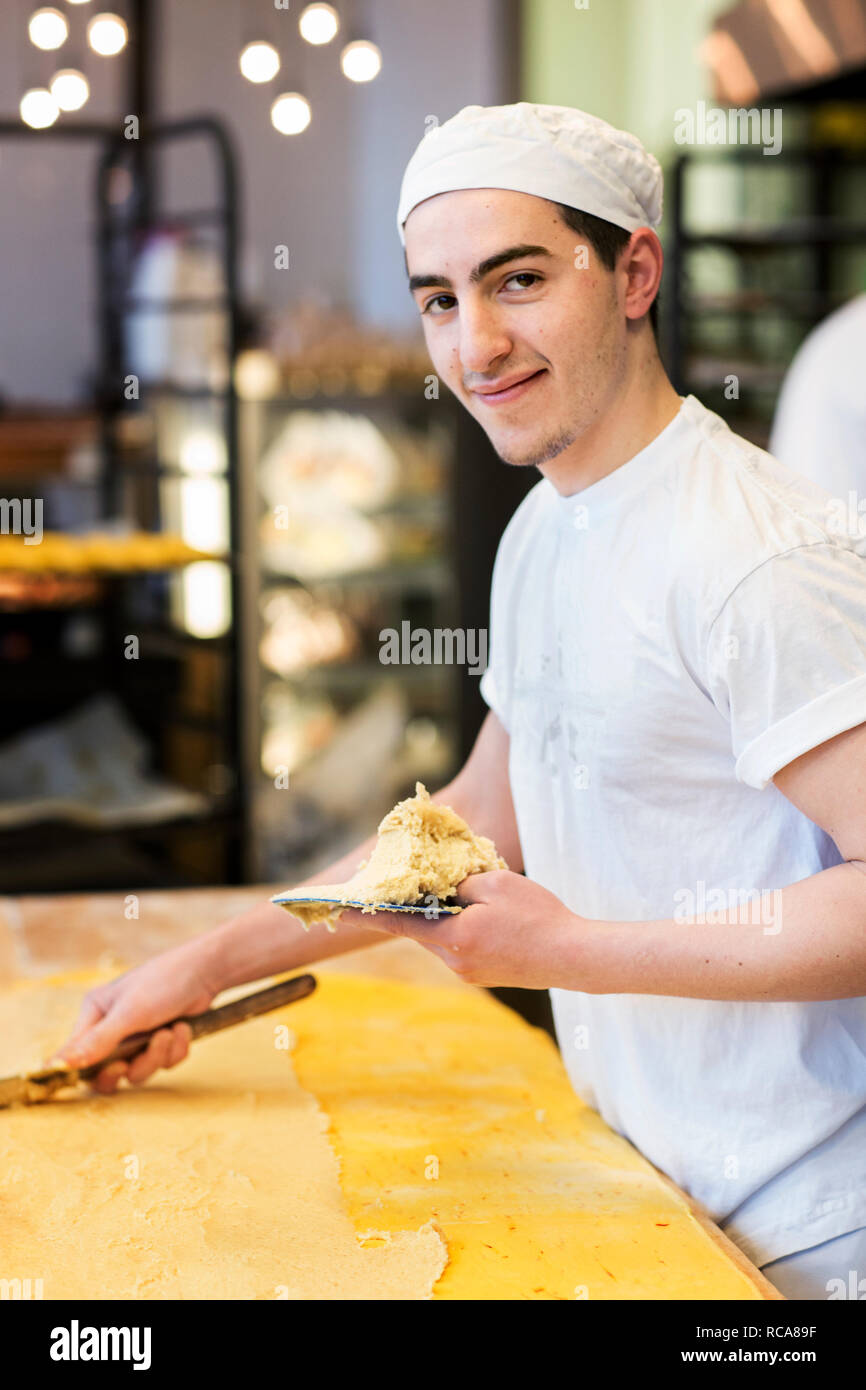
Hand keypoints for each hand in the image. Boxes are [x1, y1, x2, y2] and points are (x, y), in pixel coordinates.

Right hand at [54, 944, 218, 1093]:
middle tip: (134, 1063)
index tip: (114, 1071)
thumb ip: (96, 1042)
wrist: (207, 972)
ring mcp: (137, 1035)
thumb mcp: (129, 1013)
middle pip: (107, 1072)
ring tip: (169, 1031)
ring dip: (158, 1055)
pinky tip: (182, 1028)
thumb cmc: (164, 982)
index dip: (86, 1071)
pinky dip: (175, 1049)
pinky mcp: (159, 1040)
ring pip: (139, 1070)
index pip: (76, 1054)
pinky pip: (162, 1063)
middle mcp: (112, 1027)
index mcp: (95, 1014)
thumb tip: (57, 1065)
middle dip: (131, 1067)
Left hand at [338, 870, 585, 988]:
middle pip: (422, 927)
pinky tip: (487, 917)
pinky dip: (462, 928)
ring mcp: (467, 972)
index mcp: (453, 938)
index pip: (398, 922)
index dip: (367, 913)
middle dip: (418, 905)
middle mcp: (453, 960)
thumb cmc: (537, 915)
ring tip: (472, 898)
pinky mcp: (481, 976)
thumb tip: (440, 887)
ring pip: (442, 936)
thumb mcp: (495, 884)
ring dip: (446, 916)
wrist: (572, 956)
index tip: (339, 907)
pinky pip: (459, 946)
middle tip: (411, 883)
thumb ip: (459, 883)